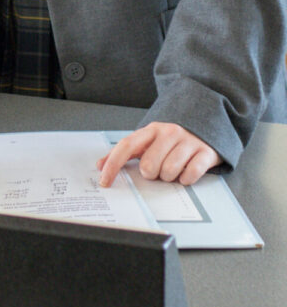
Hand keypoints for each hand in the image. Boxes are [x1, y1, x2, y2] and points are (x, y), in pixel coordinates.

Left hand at [97, 121, 221, 187]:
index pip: (126, 146)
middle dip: (151, 174)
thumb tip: (100, 165)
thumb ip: (123, 152)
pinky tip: (186, 172)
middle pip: (149, 166)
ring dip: (169, 177)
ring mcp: (188, 141)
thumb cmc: (171, 140)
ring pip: (169, 172)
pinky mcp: (205, 152)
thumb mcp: (147, 141)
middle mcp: (169, 132)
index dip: (113, 164)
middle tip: (158, 169)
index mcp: (151, 130)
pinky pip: (190, 175)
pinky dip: (186, 179)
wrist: (206, 126)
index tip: (105, 181)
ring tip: (173, 168)